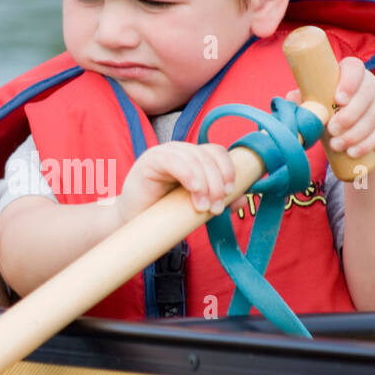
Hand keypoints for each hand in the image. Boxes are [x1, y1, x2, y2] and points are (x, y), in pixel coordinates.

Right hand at [116, 141, 243, 223]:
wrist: (132, 223)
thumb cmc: (164, 214)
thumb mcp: (197, 207)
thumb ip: (218, 200)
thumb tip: (242, 198)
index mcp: (194, 158)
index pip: (217, 153)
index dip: (228, 170)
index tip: (230, 193)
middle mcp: (181, 151)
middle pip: (209, 155)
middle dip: (217, 182)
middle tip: (215, 208)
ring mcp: (165, 152)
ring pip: (194, 157)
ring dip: (205, 183)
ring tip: (202, 208)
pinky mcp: (150, 160)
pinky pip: (174, 160)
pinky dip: (188, 174)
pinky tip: (194, 190)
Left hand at [284, 56, 374, 158]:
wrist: (349, 122)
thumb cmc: (326, 104)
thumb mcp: (315, 98)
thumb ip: (303, 97)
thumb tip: (290, 99)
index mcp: (351, 71)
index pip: (355, 69)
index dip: (349, 83)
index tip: (337, 100)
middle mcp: (369, 83)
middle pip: (367, 95)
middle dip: (350, 115)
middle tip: (332, 130)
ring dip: (356, 134)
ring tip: (337, 146)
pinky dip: (368, 144)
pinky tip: (354, 152)